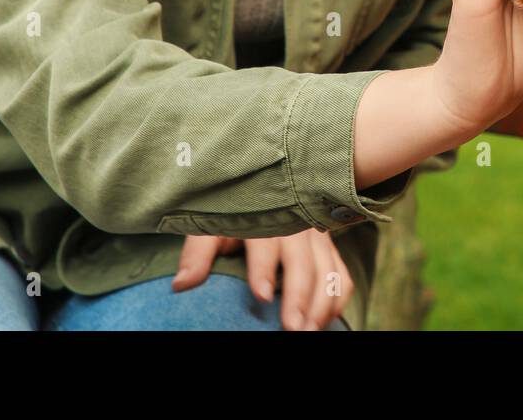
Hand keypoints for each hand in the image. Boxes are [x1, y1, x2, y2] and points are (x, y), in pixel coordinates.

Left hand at [171, 229, 353, 330]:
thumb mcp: (211, 227)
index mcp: (265, 219)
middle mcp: (296, 227)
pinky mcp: (329, 250)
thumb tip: (182, 284)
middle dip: (299, 297)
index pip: (265, 244)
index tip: (261, 295)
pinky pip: (341, 276)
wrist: (265, 192)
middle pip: (303, 263)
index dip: (264, 269)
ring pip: (328, 271)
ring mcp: (317, 238)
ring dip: (321, 304)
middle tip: (292, 328)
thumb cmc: (233, 215)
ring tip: (309, 331)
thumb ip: (197, 253)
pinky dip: (337, 299)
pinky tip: (324, 321)